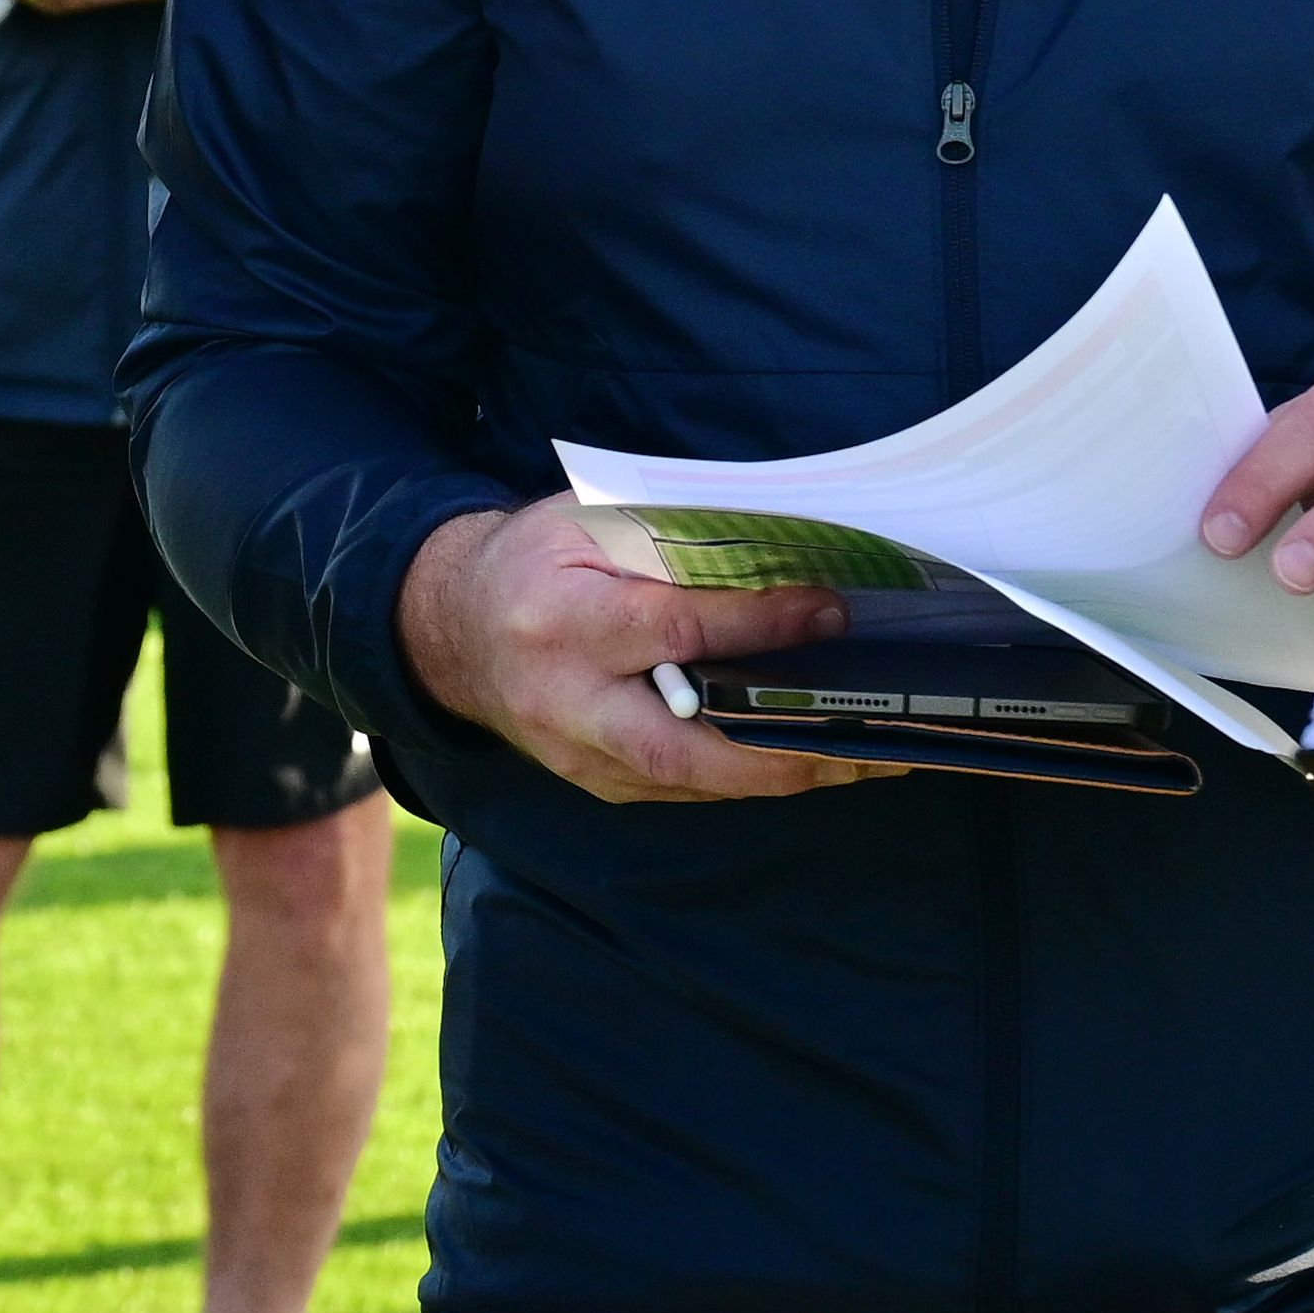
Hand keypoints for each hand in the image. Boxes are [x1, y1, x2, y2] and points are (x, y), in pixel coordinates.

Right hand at [392, 498, 868, 802]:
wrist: (450, 629)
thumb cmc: (533, 561)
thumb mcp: (585, 524)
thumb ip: (666, 543)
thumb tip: (772, 554)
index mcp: (563, 620)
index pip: (675, 629)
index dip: (758, 624)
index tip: (831, 611)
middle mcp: (566, 701)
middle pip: (682, 744)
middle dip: (780, 750)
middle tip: (863, 741)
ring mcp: (575, 755)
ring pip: (688, 779)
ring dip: (780, 774)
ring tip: (863, 759)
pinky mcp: (592, 782)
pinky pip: (680, 788)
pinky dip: (745, 777)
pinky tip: (805, 761)